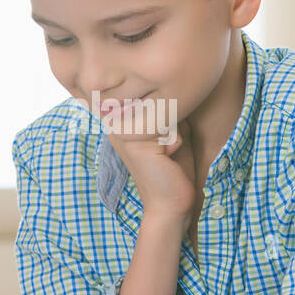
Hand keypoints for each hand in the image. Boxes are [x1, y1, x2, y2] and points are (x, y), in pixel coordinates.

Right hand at [103, 105, 197, 224]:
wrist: (169, 204)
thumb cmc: (174, 168)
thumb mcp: (171, 130)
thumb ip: (166, 108)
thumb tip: (174, 89)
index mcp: (121, 119)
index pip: (153, 94)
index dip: (169, 110)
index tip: (165, 138)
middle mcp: (116, 123)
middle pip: (159, 99)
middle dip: (173, 121)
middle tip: (167, 148)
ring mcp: (123, 133)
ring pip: (166, 111)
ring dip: (176, 132)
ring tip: (167, 152)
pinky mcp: (136, 144)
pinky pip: (171, 128)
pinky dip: (177, 142)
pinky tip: (167, 159)